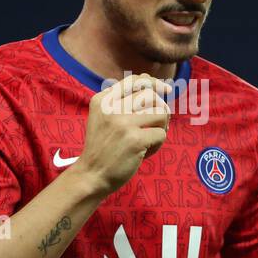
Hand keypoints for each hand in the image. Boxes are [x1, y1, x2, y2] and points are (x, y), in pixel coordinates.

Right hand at [72, 73, 171, 195]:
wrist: (91, 176)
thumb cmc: (103, 148)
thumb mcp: (104, 118)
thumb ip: (122, 102)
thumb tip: (154, 84)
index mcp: (102, 100)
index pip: (134, 81)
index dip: (153, 83)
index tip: (166, 90)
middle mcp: (111, 107)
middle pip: (151, 95)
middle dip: (160, 108)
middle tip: (158, 124)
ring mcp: (123, 123)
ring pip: (160, 113)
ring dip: (161, 127)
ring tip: (150, 140)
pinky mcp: (135, 140)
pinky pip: (161, 134)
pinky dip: (157, 145)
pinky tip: (145, 153)